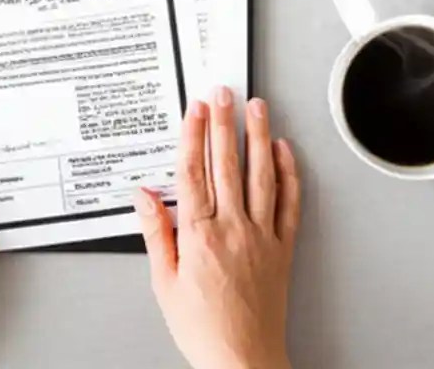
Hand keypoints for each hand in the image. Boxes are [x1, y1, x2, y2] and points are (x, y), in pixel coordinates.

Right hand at [134, 87, 300, 368]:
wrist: (242, 360)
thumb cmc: (202, 329)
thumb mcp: (164, 283)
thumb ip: (157, 234)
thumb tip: (145, 197)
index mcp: (198, 236)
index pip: (194, 173)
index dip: (194, 136)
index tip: (195, 110)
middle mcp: (232, 229)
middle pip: (226, 164)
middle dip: (224, 123)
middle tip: (222, 92)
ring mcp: (261, 236)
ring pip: (261, 175)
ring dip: (258, 136)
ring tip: (257, 107)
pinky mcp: (282, 248)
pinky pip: (288, 203)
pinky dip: (288, 174)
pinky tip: (284, 151)